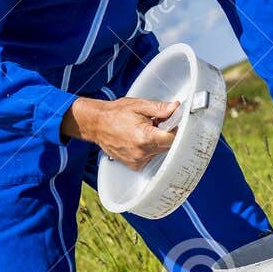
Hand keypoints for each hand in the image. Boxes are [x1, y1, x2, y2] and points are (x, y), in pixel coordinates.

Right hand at [61, 95, 182, 170]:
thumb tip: (175, 108)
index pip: (173, 138)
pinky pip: (150, 157)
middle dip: (166, 134)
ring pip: (160, 152)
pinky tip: (140, 140)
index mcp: (145, 137)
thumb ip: (159, 109)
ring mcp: (137, 160)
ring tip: (145, 131)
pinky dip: (149, 149)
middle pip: (168, 146)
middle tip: (156, 124)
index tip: (172, 123)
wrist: (96, 124)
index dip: (175, 130)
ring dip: (157, 142)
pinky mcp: (134, 165)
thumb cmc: (116, 113)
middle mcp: (142, 152)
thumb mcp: (139, 106)